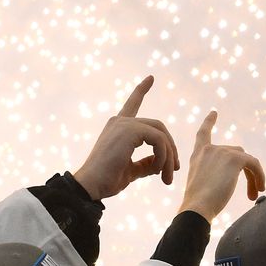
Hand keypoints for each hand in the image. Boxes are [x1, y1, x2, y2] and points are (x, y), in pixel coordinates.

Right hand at [72, 76, 181, 200]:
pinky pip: (159, 140)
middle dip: (170, 149)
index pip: (132, 104)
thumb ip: (146, 162)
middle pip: (159, 127)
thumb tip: (159, 162)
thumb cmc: (107, 180)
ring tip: (167, 176)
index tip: (151, 78)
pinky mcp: (129, 130)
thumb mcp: (131, 170)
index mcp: (118, 127)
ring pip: (161, 134)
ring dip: (169, 156)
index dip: (141, 90)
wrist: (91, 186)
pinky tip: (157, 170)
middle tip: (174, 170)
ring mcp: (124, 124)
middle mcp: (120, 121)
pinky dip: (163, 156)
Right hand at [177, 111, 265, 219]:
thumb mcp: (204, 184)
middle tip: (251, 195)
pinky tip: (259, 189)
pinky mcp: (234, 158)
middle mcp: (208, 150)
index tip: (214, 112)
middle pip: (237, 154)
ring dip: (253, 177)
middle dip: (246, 173)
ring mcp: (221, 152)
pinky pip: (254, 164)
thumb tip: (237, 173)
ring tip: (253, 196)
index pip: (203, 134)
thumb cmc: (200, 204)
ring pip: (247, 160)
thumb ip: (216, 173)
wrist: (197, 208)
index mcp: (198, 156)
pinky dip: (260, 176)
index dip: (209, 122)